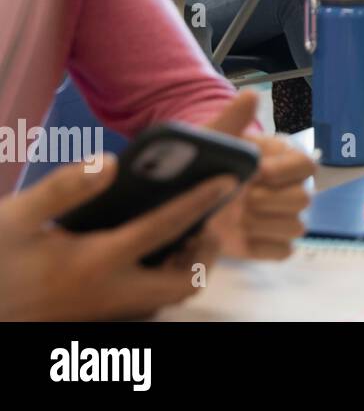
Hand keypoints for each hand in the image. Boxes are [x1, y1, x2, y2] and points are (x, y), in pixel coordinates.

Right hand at [0, 156, 236, 319]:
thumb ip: (61, 190)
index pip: (162, 228)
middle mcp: (110, 292)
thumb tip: (108, 162)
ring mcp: (107, 308)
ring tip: (186, 230)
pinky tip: (152, 247)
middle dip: (206, 253)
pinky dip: (163, 275)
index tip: (229, 179)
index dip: (199, 201)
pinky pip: (148, 298)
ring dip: (187, 266)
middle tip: (207, 220)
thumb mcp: (13, 219)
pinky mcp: (99, 313)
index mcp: (95, 262)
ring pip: (168, 295)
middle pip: (184, 281)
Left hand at [202, 92, 313, 259]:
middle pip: (304, 199)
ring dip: (265, 225)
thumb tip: (251, 94)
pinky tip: (238, 238)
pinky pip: (283, 252)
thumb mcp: (214, 139)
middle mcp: (288, 188)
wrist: (184, 190)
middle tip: (241, 199)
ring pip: (296, 227)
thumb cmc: (206, 160)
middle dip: (270, 201)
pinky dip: (261, 247)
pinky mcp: (268, 244)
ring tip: (235, 219)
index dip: (283, 172)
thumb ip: (233, 119)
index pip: (307, 165)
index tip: (255, 173)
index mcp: (282, 158)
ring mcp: (279, 218)